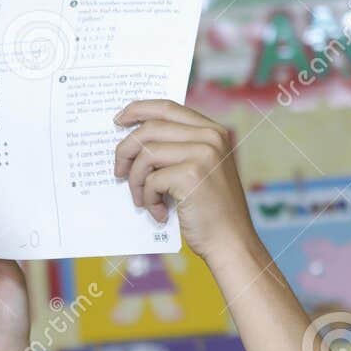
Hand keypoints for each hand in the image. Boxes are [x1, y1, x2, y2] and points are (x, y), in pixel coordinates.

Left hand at [113, 99, 256, 258]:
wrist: (231, 242)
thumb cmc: (211, 212)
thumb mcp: (200, 170)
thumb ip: (178, 150)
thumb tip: (134, 142)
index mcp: (212, 131)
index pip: (167, 107)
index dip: (138, 110)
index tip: (119, 121)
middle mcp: (210, 137)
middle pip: (150, 129)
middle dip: (125, 150)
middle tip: (119, 172)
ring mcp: (202, 154)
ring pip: (146, 154)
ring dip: (136, 181)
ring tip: (142, 201)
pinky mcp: (191, 175)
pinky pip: (151, 180)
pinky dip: (148, 199)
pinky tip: (160, 213)